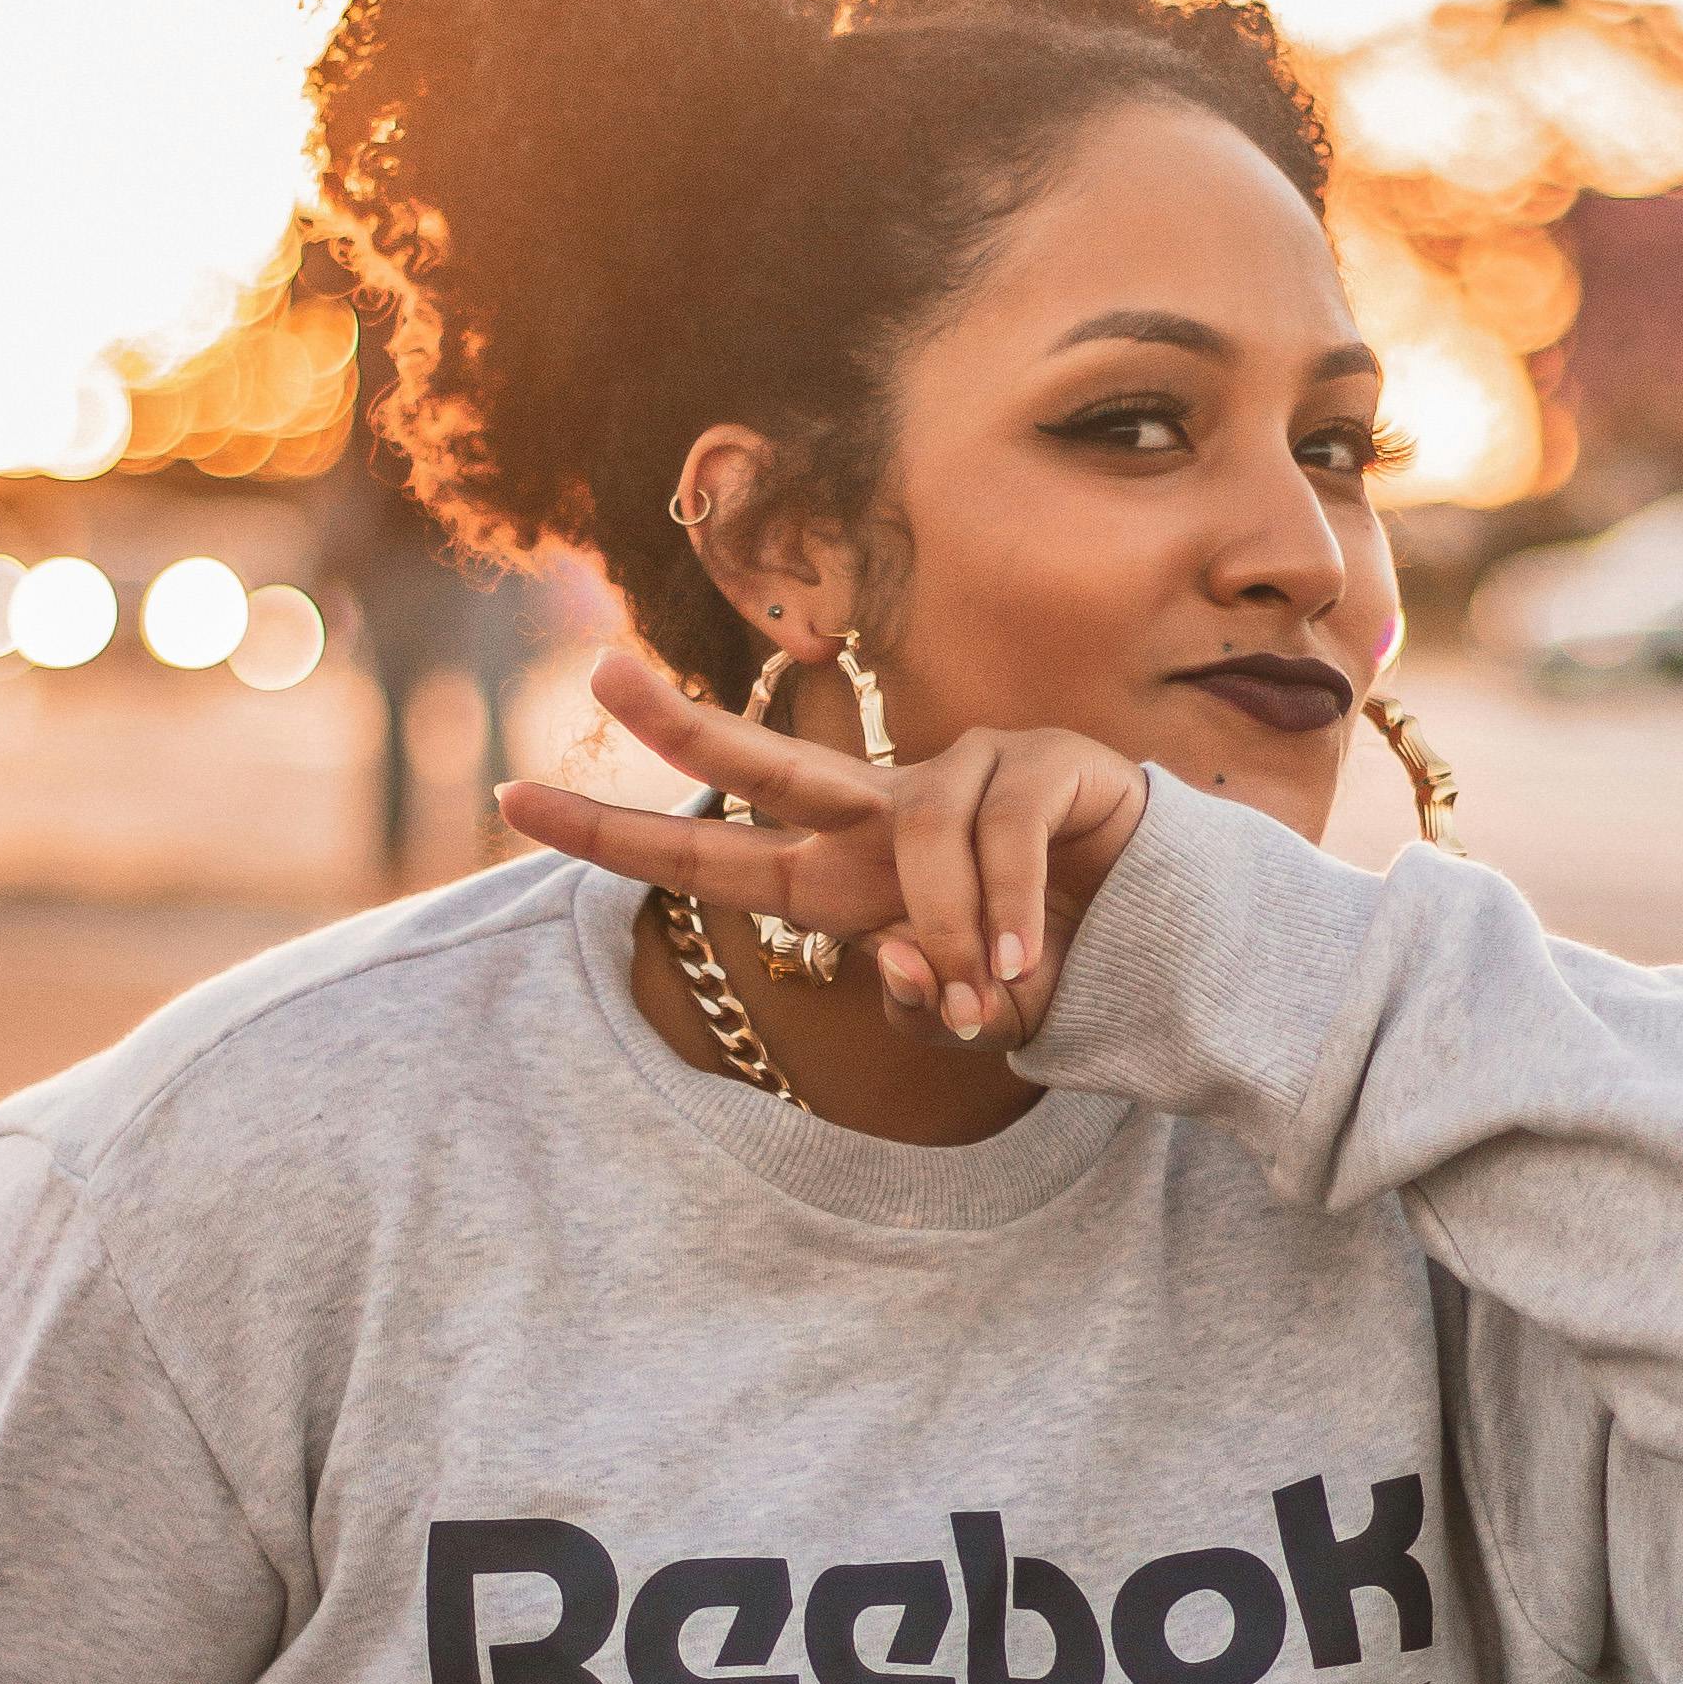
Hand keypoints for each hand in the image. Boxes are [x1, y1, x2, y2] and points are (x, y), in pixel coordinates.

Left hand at [501, 643, 1148, 1050]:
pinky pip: (1000, 834)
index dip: (614, 833)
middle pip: (766, 760)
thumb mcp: (970, 1013)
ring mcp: (964, 772)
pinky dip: (1011, 912)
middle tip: (601, 670)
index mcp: (844, 875)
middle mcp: (885, 810)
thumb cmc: (1052, 973)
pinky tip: (1032, 963)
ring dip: (956, 927)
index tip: (511, 799)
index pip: (712, 854)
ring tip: (1000, 990)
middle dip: (680, 723)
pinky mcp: (1042, 763)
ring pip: (919, 834)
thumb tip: (906, 960)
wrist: (1171, 949)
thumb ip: (922, 998)